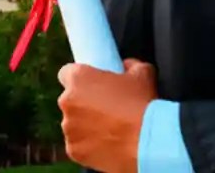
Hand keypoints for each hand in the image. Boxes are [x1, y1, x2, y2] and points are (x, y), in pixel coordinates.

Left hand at [58, 58, 157, 172]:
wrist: (148, 142)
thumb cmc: (143, 105)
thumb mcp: (142, 73)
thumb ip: (130, 65)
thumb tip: (126, 66)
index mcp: (78, 79)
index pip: (67, 73)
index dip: (80, 79)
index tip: (92, 85)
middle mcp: (66, 102)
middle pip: (70, 100)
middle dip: (83, 104)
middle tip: (105, 109)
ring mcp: (68, 128)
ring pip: (73, 124)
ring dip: (85, 125)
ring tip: (110, 129)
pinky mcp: (73, 150)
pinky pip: (78, 145)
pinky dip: (88, 145)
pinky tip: (107, 143)